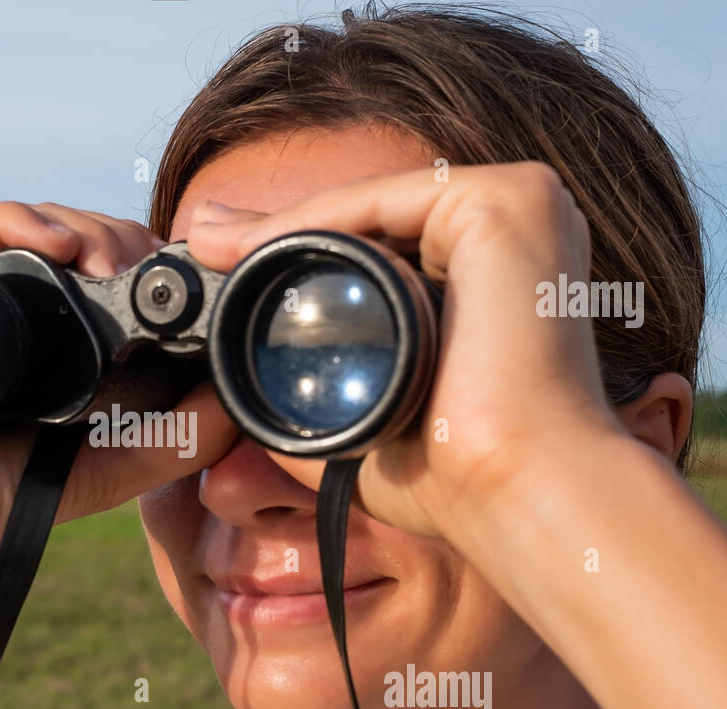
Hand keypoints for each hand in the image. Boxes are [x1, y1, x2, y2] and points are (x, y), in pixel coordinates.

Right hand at [0, 201, 237, 622]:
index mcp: (22, 325)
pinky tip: (55, 244)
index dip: (132, 259)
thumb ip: (165, 441)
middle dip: (111, 242)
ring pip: (8, 224)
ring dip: (71, 229)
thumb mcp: (94, 467)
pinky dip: (3, 223)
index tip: (180, 279)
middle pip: (49, 236)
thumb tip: (234, 400)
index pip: (83, 265)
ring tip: (113, 261)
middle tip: (152, 270)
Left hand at [184, 162, 622, 537]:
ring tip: (212, 244)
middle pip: (374, 219)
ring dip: (285, 225)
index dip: (294, 253)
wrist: (513, 491)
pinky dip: (316, 219)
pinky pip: (387, 200)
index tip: (221, 264)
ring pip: (374, 207)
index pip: (381, 244)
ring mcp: (525, 204)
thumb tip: (238, 371)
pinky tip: (254, 247)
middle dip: (278, 232)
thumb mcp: (368, 411)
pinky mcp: (513, 199)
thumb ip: (319, 377)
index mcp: (499, 270)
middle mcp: (520, 226)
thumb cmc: (454, 475)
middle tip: (201, 239)